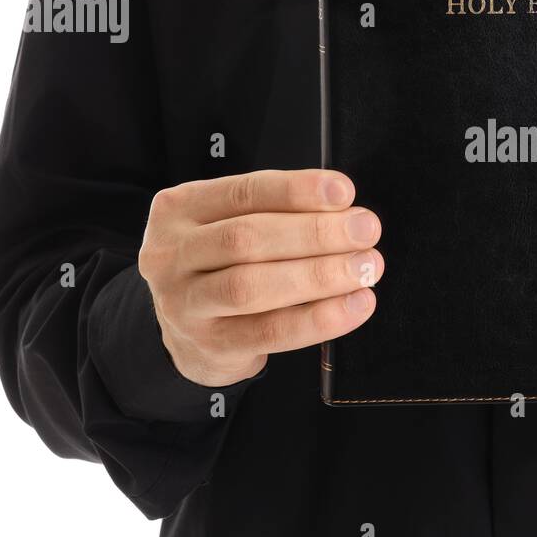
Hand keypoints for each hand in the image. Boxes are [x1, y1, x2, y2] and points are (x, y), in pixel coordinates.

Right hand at [137, 169, 381, 386]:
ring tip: (364, 268)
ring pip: (252, 286)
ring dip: (318, 275)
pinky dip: (319, 319)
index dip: (296, 191)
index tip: (343, 192)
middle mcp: (171, 254)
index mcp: (180, 210)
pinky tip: (353, 305)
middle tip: (365, 230)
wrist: (187, 333)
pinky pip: (270, 332)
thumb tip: (343, 209)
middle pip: (247, 238)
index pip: (243, 192)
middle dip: (315, 233)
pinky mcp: (210, 345)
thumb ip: (278, 213)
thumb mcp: (231, 225)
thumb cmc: (222, 266)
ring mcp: (184, 303)